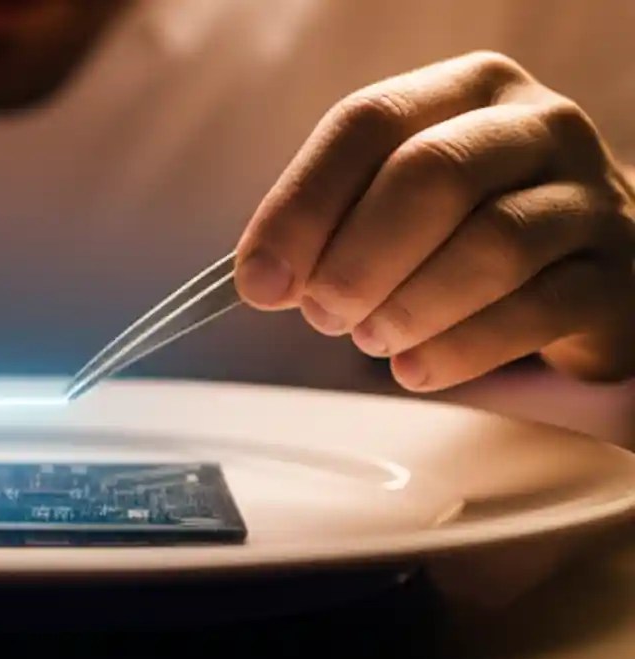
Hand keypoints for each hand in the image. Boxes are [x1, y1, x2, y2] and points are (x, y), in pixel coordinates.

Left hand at [234, 51, 634, 390]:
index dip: (302, 204)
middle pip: (432, 173)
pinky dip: (460, 348)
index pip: (369, 121)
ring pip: (492, 243)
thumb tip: (263, 277)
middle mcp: (536, 125)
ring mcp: (587, 197)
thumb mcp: (397, 198)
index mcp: (464, 89)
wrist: (586, 266)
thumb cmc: (465, 229)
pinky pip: (537, 311)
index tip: (261, 280)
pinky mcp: (615, 276)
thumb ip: (331, 222)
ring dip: (409, 305)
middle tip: (322, 313)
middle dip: (357, 257)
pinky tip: (416, 368)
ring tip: (370, 340)